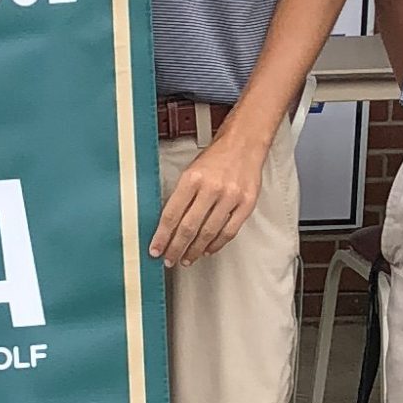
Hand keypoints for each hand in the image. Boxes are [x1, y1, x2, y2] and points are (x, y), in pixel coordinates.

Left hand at [153, 125, 273, 267]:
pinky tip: (207, 249)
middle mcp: (212, 188)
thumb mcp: (190, 172)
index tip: (156, 248)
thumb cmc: (216, 158)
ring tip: (186, 258)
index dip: (162, 236)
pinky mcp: (246, 204)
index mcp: (192, 178)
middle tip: (169, 259)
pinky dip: (216, 244)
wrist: (244, 143)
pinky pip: (229, 231)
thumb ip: (181, 197)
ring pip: (208, 233)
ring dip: (195, 250)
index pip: (172, 214)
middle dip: (176, 248)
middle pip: (189, 227)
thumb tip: (168, 225)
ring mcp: (231, 197)